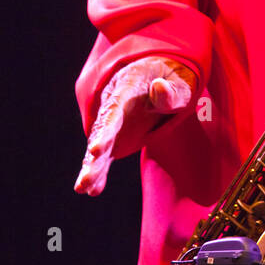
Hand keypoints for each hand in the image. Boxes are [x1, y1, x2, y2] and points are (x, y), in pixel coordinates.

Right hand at [74, 56, 196, 195]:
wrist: (163, 74)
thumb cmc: (174, 77)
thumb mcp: (181, 81)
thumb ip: (172, 90)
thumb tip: (159, 87)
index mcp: (127, 86)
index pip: (113, 109)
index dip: (105, 129)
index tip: (96, 149)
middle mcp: (114, 104)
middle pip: (101, 129)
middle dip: (94, 153)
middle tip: (86, 177)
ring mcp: (113, 121)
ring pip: (98, 145)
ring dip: (91, 166)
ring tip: (83, 188)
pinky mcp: (115, 136)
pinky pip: (104, 155)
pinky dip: (99, 171)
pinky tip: (91, 190)